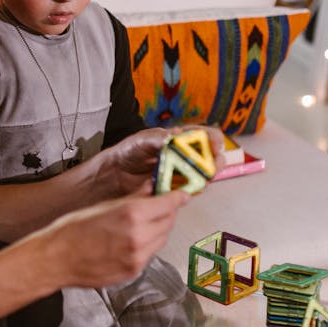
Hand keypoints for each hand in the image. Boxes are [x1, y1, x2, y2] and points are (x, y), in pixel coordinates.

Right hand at [35, 188, 189, 288]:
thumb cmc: (72, 230)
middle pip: (169, 222)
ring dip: (159, 229)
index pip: (169, 203)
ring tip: (144, 223)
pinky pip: (149, 254)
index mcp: (132, 215)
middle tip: (161, 206)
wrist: (56, 258)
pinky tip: (132, 240)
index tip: (182, 194)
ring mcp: (137, 258)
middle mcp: (139, 237)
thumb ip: (133, 198)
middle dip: (168, 212)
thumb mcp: (104, 205)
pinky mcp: (133, 272)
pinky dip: (147, 245)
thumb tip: (151, 187)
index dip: (177, 197)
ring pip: (161, 239)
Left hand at [94, 125, 227, 196]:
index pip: (206, 136)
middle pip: (210, 158)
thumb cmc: (127, 151)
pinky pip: (189, 191)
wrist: (112, 174)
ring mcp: (181, 174)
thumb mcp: (141, 140)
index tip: (215, 145)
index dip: (214, 139)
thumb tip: (176, 136)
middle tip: (211, 165)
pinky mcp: (174, 190)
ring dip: (204, 177)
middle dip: (214, 161)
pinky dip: (190, 190)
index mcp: (180, 139)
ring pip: (203, 176)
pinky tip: (185, 188)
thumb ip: (158, 138)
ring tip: (199, 177)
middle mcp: (184, 156)